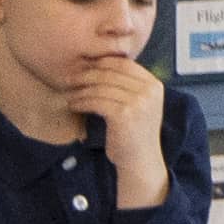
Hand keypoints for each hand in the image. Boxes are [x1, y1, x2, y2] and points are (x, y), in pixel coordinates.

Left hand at [75, 55, 169, 201]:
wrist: (140, 161)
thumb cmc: (134, 132)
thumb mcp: (139, 104)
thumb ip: (128, 85)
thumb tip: (98, 62)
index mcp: (154, 85)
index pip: (123, 63)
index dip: (101, 62)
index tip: (84, 67)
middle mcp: (149, 91)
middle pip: (110, 72)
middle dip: (86, 74)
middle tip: (69, 78)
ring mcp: (139, 103)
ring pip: (100, 87)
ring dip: (81, 90)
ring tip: (70, 94)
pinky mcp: (124, 115)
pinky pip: (96, 101)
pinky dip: (81, 102)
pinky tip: (73, 105)